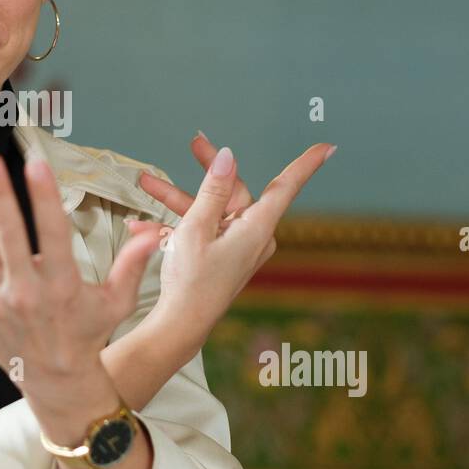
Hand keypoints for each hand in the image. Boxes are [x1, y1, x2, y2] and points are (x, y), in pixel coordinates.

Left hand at [0, 149, 162, 392]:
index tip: (36, 164)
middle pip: (6, 233)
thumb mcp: (117, 304)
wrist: (55, 382)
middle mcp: (26, 294)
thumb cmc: (88, 336)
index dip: (43, 196)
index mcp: (62, 287)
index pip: (52, 232)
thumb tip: (153, 233)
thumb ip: (133, 265)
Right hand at [127, 139, 335, 355]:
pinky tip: (142, 226)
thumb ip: (212, 190)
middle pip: (234, 191)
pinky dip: (176, 226)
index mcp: (256, 228)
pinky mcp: (223, 256)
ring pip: (211, 210)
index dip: (305, 165)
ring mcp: (237, 247)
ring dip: (178, 200)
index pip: (285, 187)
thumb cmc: (191, 281)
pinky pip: (203, 231)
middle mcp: (252, 236)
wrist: (181, 326)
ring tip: (147, 184)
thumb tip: (229, 157)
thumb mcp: (196, 228)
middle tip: (194, 143)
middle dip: (206, 171)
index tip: (326, 148)